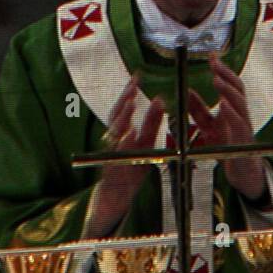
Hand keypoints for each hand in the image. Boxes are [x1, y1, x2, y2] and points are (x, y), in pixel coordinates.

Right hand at [86, 74, 164, 237]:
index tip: (138, 75)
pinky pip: (115, 155)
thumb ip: (151, 125)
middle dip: (125, 99)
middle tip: (133, 84)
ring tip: (130, 103)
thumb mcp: (145, 145)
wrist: (114, 197)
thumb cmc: (131, 168)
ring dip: (122, 118)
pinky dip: (121, 145)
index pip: (124, 107)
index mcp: (122, 132)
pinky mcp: (112, 169)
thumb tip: (160, 100)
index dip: (130, 91)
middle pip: (116, 116)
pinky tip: (128, 135)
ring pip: (114, 133)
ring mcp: (112, 155)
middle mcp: (114, 141)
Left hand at [187, 54, 265, 201]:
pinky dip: (232, 113)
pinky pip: (240, 124)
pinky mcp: (244, 140)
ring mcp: (244, 126)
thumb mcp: (208, 126)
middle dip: (226, 74)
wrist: (243, 174)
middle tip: (214, 61)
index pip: (230, 84)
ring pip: (240, 103)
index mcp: (233, 109)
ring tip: (216, 79)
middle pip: (238, 88)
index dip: (222, 69)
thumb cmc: (227, 147)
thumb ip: (199, 110)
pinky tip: (223, 104)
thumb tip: (186, 91)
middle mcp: (241, 114)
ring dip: (228, 90)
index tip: (211, 55)